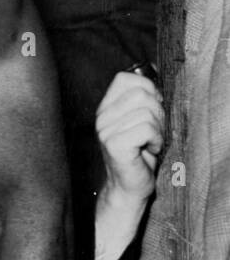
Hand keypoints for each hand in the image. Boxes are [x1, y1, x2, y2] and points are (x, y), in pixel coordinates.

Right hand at [96, 71, 162, 201]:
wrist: (130, 188)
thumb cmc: (141, 155)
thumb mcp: (142, 121)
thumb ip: (145, 99)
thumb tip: (157, 71)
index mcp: (106, 108)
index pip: (125, 78)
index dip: (148, 89)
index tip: (152, 110)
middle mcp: (101, 117)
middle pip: (142, 94)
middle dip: (158, 113)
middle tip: (153, 133)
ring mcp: (105, 130)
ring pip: (147, 112)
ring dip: (159, 130)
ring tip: (150, 143)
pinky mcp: (114, 144)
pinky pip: (147, 129)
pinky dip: (157, 140)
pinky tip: (149, 151)